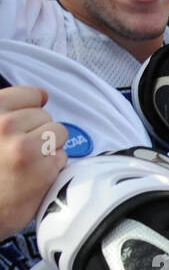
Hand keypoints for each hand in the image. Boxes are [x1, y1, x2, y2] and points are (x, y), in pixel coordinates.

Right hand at [0, 86, 66, 237]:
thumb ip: (8, 110)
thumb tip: (42, 95)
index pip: (30, 95)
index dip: (30, 110)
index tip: (21, 125)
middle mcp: (5, 125)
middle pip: (45, 115)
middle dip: (38, 131)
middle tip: (18, 150)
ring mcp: (25, 147)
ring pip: (59, 132)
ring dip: (49, 147)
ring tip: (28, 161)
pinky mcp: (43, 169)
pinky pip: (62, 156)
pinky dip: (53, 165)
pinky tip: (33, 174)